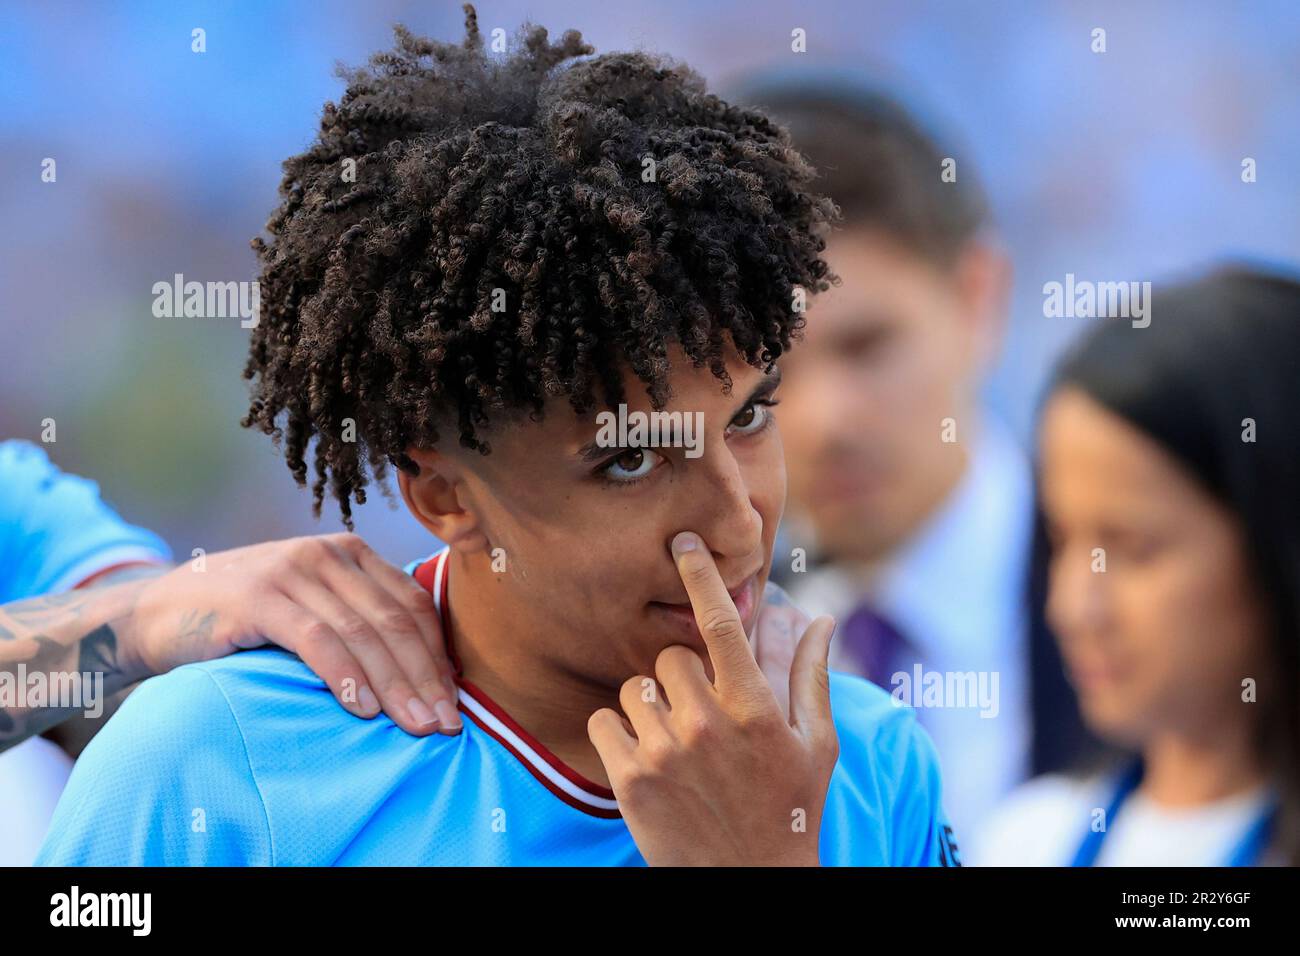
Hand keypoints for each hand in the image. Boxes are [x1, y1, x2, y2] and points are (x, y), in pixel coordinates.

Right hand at [125, 533, 459, 735]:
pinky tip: (364, 708)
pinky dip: (346, 676)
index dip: (437, 655)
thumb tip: (421, 674)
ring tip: (416, 725)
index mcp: (349, 552)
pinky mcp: (258, 596)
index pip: (411, 604)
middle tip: (446, 724)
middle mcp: (326, 553)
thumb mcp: (309, 606)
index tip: (454, 701)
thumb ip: (356, 620)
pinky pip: (317, 640)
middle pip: (394, 621)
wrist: (155, 614)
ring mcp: (291, 570)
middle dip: (425, 677)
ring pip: (362, 633)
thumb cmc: (243, 619)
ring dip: (396, 684)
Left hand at [587, 531, 837, 865]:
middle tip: (701, 714)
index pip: (722, 624)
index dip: (701, 575)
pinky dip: (618, 732)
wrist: (751, 884)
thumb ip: (810, 675)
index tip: (683, 541)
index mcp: (755, 708)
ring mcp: (666, 752)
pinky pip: (605, 720)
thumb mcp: (815, 744)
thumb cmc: (791, 810)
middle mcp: (707, 723)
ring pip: (636, 688)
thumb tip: (820, 618)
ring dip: (651, 707)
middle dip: (682, 678)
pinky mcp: (630, 779)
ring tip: (678, 746)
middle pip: (671, 658)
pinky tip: (647, 758)